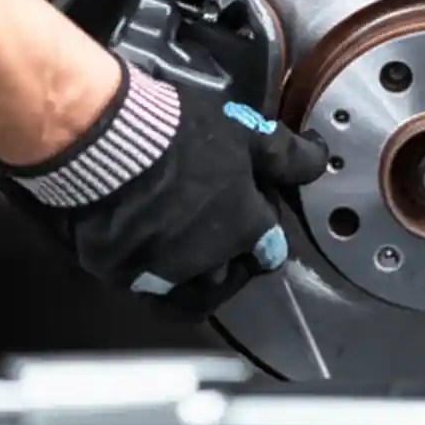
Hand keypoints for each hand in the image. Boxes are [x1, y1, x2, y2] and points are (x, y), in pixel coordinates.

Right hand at [3, 60, 327, 319]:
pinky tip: (150, 261)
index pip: (270, 249)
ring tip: (181, 244)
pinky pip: (148, 293)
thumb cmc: (174, 132)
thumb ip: (284, 154)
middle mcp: (211, 260)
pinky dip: (156, 283)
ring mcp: (165, 273)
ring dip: (195, 274)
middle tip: (211, 225)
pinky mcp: (123, 275)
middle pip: (231, 273)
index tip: (250, 214)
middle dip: (229, 255)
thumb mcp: (240, 131)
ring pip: (193, 292)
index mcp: (245, 227)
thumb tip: (319, 158)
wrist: (104, 141)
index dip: (263, 233)